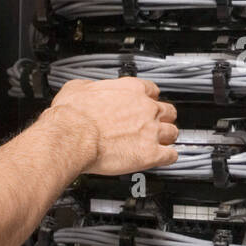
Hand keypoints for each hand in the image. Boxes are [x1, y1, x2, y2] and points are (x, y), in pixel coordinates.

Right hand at [50, 76, 178, 175]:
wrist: (72, 136)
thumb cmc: (73, 115)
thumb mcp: (77, 87)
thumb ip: (91, 87)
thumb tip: (88, 88)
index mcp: (131, 89)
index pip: (153, 91)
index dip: (150, 99)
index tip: (146, 105)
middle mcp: (145, 108)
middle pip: (168, 111)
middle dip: (163, 118)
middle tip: (154, 125)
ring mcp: (151, 131)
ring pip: (172, 132)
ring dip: (167, 137)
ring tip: (161, 143)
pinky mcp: (150, 153)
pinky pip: (171, 155)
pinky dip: (168, 157)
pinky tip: (163, 158)